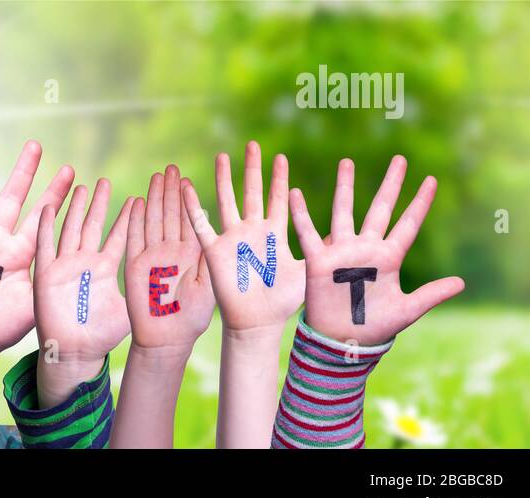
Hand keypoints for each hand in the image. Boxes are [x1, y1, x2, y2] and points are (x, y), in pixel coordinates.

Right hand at [0, 141, 74, 358]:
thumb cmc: (2, 330)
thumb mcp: (32, 308)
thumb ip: (47, 286)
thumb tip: (72, 273)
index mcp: (20, 255)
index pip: (40, 218)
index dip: (54, 195)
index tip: (70, 170)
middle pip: (10, 200)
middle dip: (23, 173)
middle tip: (35, 145)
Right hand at [34, 180, 134, 361]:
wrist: (74, 353)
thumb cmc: (103, 336)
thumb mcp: (130, 308)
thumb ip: (146, 287)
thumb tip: (173, 275)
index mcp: (107, 268)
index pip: (119, 235)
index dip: (128, 216)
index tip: (139, 195)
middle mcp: (86, 263)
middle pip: (94, 225)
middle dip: (100, 203)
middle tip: (106, 180)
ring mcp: (66, 266)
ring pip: (71, 229)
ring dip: (75, 208)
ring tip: (82, 186)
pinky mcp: (47, 274)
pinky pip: (46, 245)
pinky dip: (46, 226)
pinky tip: (49, 207)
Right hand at [123, 165, 213, 348]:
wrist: (167, 339)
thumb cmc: (191, 318)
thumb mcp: (208, 284)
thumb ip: (209, 256)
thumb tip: (218, 228)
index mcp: (190, 254)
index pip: (188, 219)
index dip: (186, 198)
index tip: (186, 177)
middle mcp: (170, 251)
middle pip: (169, 214)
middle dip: (169, 190)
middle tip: (170, 167)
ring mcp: (151, 257)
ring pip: (151, 220)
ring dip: (153, 198)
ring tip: (155, 177)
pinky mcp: (134, 266)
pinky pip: (133, 238)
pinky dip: (132, 220)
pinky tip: (134, 201)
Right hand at [181, 141, 303, 330]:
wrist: (258, 321)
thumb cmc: (284, 301)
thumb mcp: (309, 269)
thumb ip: (321, 248)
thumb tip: (344, 233)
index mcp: (274, 233)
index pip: (277, 198)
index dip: (278, 178)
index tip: (280, 156)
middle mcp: (252, 231)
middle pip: (252, 192)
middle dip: (252, 168)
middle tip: (253, 144)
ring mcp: (232, 238)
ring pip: (227, 201)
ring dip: (224, 179)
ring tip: (222, 156)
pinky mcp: (215, 251)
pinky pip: (201, 225)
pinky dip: (193, 206)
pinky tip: (186, 188)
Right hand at [290, 155, 463, 344]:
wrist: (342, 341)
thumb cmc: (375, 328)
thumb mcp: (407, 311)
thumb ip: (430, 294)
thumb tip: (462, 283)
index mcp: (389, 258)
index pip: (408, 224)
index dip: (420, 203)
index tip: (431, 180)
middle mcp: (367, 249)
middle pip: (380, 208)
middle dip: (391, 184)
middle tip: (400, 159)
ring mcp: (343, 252)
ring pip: (344, 212)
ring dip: (345, 187)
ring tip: (346, 162)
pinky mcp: (319, 261)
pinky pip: (308, 233)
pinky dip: (301, 214)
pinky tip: (294, 193)